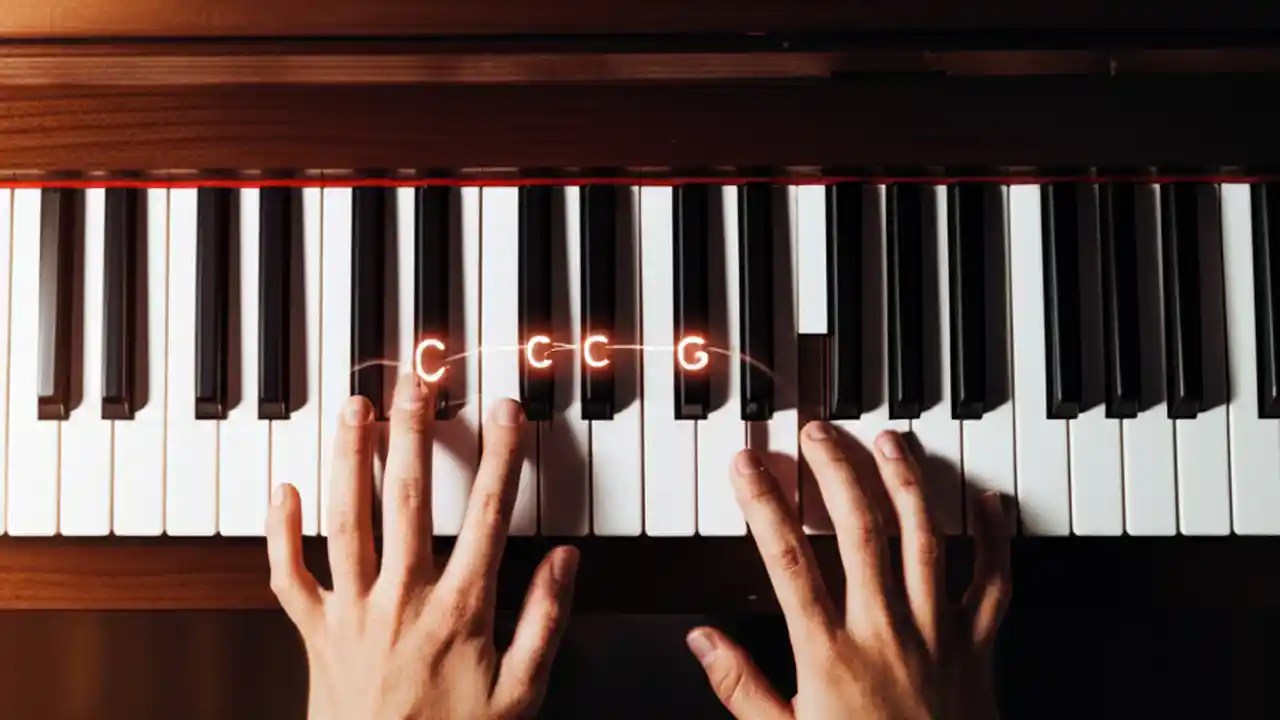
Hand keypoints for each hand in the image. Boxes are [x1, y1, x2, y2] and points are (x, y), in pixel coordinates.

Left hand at [267, 373, 577, 719]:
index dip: (501, 456)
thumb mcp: (522, 692)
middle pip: (407, 499)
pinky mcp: (315, 633)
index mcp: (460, 611)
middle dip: (414, 433)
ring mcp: (353, 613)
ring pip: (345, 520)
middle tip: (419, 383)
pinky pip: (288, 577)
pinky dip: (279, 533)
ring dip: (348, 459)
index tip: (506, 412)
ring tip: (355, 408)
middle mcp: (403, 600)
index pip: (487, 515)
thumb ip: (546, 620)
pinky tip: (282, 490)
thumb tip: (565, 559)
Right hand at [687, 423, 1010, 719]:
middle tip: (817, 433)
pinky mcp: (979, 648)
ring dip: (904, 481)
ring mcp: (938, 635)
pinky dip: (995, 537)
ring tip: (887, 440)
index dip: (764, 504)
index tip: (748, 466)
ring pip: (924, 539)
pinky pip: (994, 581)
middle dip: (835, 470)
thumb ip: (740, 688)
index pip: (788, 561)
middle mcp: (886, 633)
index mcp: (830, 657)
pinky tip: (987, 499)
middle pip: (860, 530)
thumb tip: (701, 639)